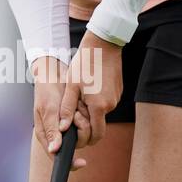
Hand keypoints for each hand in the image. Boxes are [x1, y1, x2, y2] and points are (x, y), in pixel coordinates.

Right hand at [31, 55, 88, 168]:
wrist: (55, 73)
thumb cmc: (47, 90)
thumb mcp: (49, 109)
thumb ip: (52, 129)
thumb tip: (54, 150)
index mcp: (45, 134)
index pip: (56, 156)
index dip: (70, 162)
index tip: (82, 163)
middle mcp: (56, 133)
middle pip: (73, 145)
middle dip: (79, 131)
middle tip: (77, 115)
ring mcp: (65, 126)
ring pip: (81, 134)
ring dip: (83, 121)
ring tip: (78, 107)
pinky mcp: (74, 119)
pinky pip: (86, 123)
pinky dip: (86, 115)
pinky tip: (82, 105)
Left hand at [56, 31, 122, 147]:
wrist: (103, 44)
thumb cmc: (84, 63)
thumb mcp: (71, 86)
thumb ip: (67, 109)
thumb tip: (63, 128)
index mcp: (99, 106)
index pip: (97, 135)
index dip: (87, 138)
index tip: (77, 130)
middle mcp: (111, 105)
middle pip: (99, 124)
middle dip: (87, 121)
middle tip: (75, 107)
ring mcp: (116, 98)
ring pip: (101, 112)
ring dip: (91, 108)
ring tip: (81, 92)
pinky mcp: (118, 91)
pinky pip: (106, 102)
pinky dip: (97, 100)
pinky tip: (90, 86)